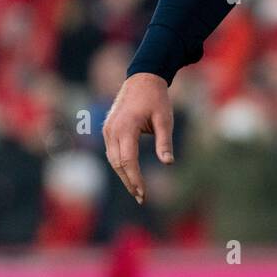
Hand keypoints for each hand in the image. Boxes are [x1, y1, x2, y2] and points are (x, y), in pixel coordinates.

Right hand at [102, 72, 175, 204]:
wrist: (143, 79)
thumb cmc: (156, 99)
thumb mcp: (164, 119)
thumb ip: (164, 141)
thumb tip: (168, 163)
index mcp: (126, 126)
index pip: (127, 160)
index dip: (135, 179)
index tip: (144, 193)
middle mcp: (112, 129)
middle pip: (117, 163)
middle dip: (129, 182)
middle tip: (141, 198)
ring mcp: (108, 129)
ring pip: (112, 159)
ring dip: (124, 176)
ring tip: (137, 190)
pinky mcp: (108, 129)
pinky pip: (112, 152)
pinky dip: (120, 165)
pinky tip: (131, 174)